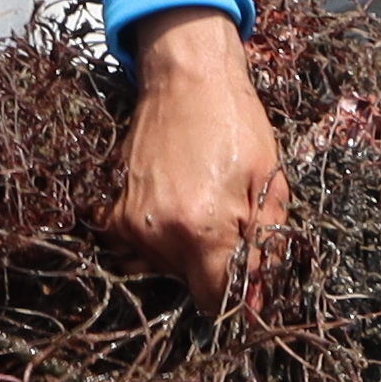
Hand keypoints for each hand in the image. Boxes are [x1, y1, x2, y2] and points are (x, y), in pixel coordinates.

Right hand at [107, 11, 290, 304]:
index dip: (236, 298)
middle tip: (230, 220)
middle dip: (214, 265)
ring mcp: (129, 221)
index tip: (247, 286)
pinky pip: (136, 246)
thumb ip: (263, 250)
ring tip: (204, 203)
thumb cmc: (237, 124)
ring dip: (186, 249)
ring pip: (164, 266)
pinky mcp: (113, 208)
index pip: (214, 298)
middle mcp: (157, 233)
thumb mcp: (267, 185)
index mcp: (201, 230)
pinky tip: (175, 202)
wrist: (187, 77)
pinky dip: (158, 235)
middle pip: (190, 283)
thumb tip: (255, 304)